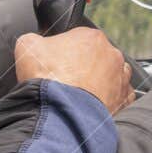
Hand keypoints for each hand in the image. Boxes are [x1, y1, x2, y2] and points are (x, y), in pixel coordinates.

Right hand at [15, 28, 134, 114]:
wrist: (60, 115)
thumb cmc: (46, 79)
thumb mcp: (27, 46)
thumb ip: (34, 38)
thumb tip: (35, 42)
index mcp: (91, 36)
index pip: (77, 39)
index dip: (63, 53)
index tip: (54, 65)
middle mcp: (112, 55)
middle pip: (96, 58)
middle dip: (82, 69)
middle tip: (65, 83)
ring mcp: (121, 79)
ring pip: (111, 77)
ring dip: (99, 84)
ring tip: (78, 97)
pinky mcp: (124, 102)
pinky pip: (119, 99)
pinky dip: (108, 103)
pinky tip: (92, 108)